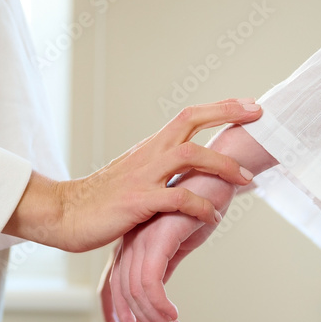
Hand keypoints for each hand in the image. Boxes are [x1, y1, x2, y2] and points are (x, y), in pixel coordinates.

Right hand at [3, 99, 260, 251]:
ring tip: (245, 180)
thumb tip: (190, 178)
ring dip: (222, 166)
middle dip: (227, 114)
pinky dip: (200, 207)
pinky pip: (177, 200)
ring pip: (190, 156)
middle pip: (191, 121)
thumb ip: (162, 174)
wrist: (63, 214)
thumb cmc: (99, 201)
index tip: (249, 104)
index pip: (188, 116)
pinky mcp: (137, 202)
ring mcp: (143, 177)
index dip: (220, 107)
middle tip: (257, 115)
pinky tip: (212, 217)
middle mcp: (148, 155)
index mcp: (149, 148)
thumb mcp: (134, 178)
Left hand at [99, 212, 213, 321]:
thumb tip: (157, 293)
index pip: (115, 284)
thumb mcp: (177, 242)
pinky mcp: (158, 238)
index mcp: (132, 241)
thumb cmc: (201, 203)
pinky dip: (160, 305)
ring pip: (137, 292)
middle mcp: (131, 241)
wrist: (219, 172)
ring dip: (156, 319)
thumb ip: (163, 265)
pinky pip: (151, 282)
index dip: (122, 313)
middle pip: (122, 292)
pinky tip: (175, 318)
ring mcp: (142, 238)